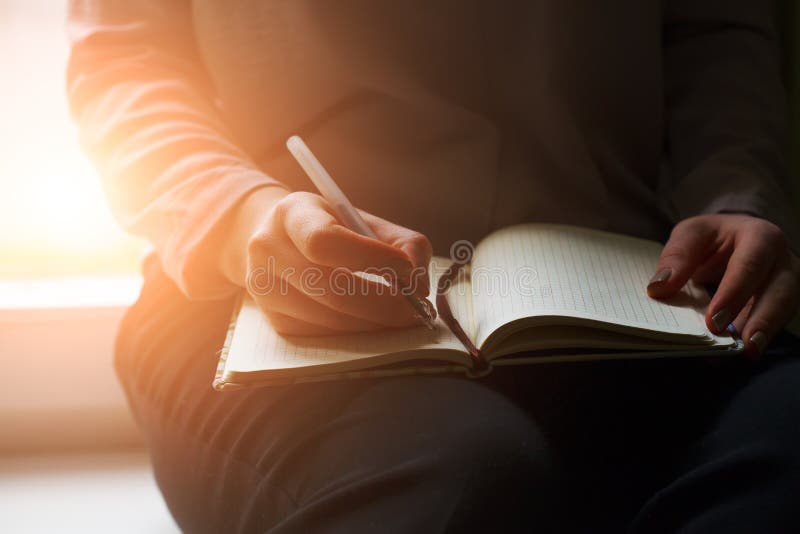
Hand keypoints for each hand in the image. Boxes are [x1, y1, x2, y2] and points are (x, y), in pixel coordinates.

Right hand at [219, 187, 432, 334]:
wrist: (276, 240)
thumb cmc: (329, 228)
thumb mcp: (361, 219)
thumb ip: (400, 242)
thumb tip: (419, 282)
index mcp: (293, 214)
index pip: (325, 240)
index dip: (370, 258)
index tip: (408, 270)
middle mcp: (269, 249)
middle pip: (329, 287)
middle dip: (382, 302)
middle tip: (417, 309)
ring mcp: (264, 288)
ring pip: (329, 318)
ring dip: (374, 323)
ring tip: (403, 317)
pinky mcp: (273, 320)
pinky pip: (323, 335)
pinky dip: (356, 333)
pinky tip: (374, 323)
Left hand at [647, 214, 799, 356]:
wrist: (733, 238)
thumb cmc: (712, 237)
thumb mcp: (691, 235)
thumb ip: (677, 256)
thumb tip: (659, 288)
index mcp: (760, 237)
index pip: (750, 265)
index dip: (733, 293)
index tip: (713, 320)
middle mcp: (781, 261)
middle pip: (780, 293)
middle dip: (760, 320)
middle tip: (738, 345)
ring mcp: (786, 285)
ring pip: (783, 311)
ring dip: (764, 335)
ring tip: (742, 354)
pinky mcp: (780, 304)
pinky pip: (772, 324)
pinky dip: (754, 338)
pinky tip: (735, 354)